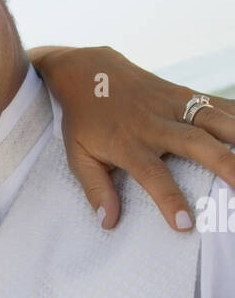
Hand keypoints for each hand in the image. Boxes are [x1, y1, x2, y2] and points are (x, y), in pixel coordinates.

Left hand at [34, 46, 234, 228]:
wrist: (88, 71)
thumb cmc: (84, 121)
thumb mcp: (78, 157)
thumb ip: (95, 189)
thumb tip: (108, 222)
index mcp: (128, 142)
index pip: (152, 174)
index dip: (169, 199)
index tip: (185, 225)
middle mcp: (154, 122)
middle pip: (195, 142)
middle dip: (224, 163)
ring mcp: (172, 104)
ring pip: (213, 118)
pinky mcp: (183, 93)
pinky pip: (217, 103)